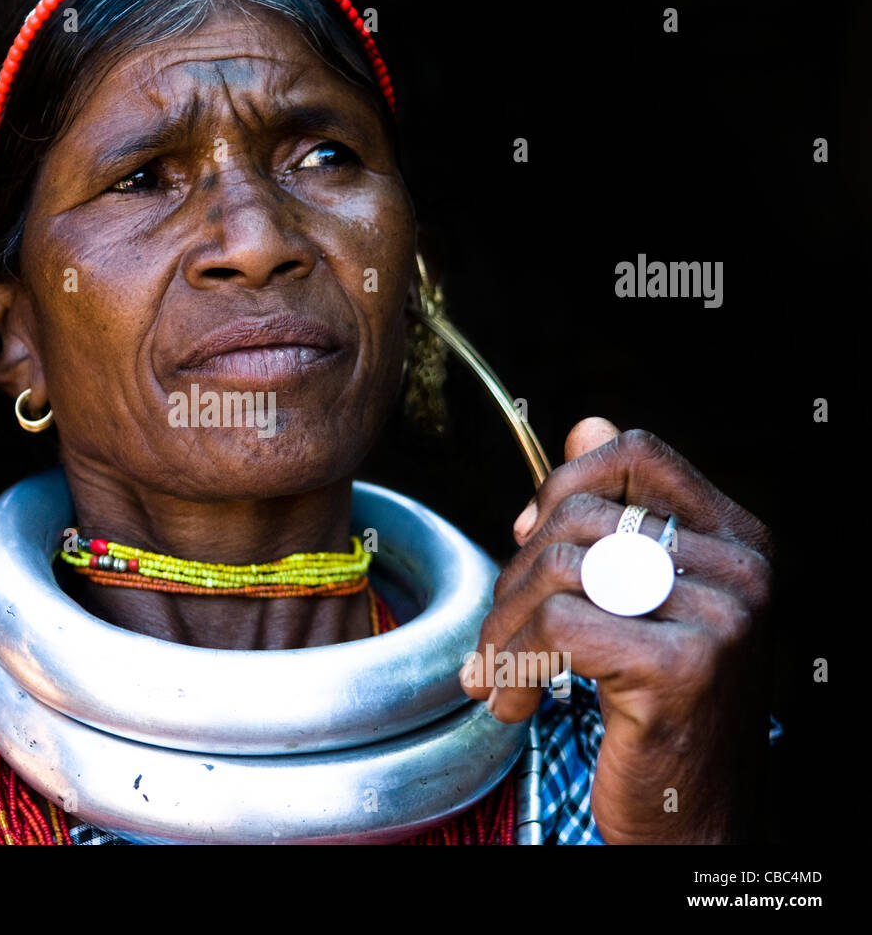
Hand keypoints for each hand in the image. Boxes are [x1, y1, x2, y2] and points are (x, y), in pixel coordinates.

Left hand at [459, 417, 773, 842]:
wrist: (689, 816)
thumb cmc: (657, 708)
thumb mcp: (635, 601)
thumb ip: (614, 512)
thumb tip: (584, 423)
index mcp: (737, 538)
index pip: (636, 453)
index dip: (563, 483)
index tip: (526, 534)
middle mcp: (744, 567)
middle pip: (579, 516)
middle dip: (514, 576)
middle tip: (500, 634)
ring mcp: (724, 616)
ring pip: (559, 567)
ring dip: (503, 627)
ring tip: (497, 671)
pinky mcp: (685, 667)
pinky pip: (559, 627)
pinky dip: (514, 665)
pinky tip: (511, 702)